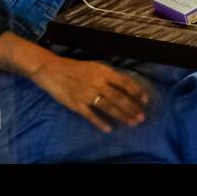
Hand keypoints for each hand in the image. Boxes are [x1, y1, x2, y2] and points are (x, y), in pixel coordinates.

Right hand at [29, 56, 149, 132]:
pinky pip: (91, 116)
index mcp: (103, 72)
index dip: (136, 92)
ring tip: (132, 123)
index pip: (125, 83)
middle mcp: (97, 83)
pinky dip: (100, 123)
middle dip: (132, 108)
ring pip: (108, 107)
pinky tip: (109, 129)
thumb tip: (124, 83)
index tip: (145, 100)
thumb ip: (109, 74)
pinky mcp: (76, 104)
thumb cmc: (75, 67)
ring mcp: (87, 95)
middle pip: (119, 98)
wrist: (52, 70)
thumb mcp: (95, 66)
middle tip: (141, 118)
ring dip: (121, 116)